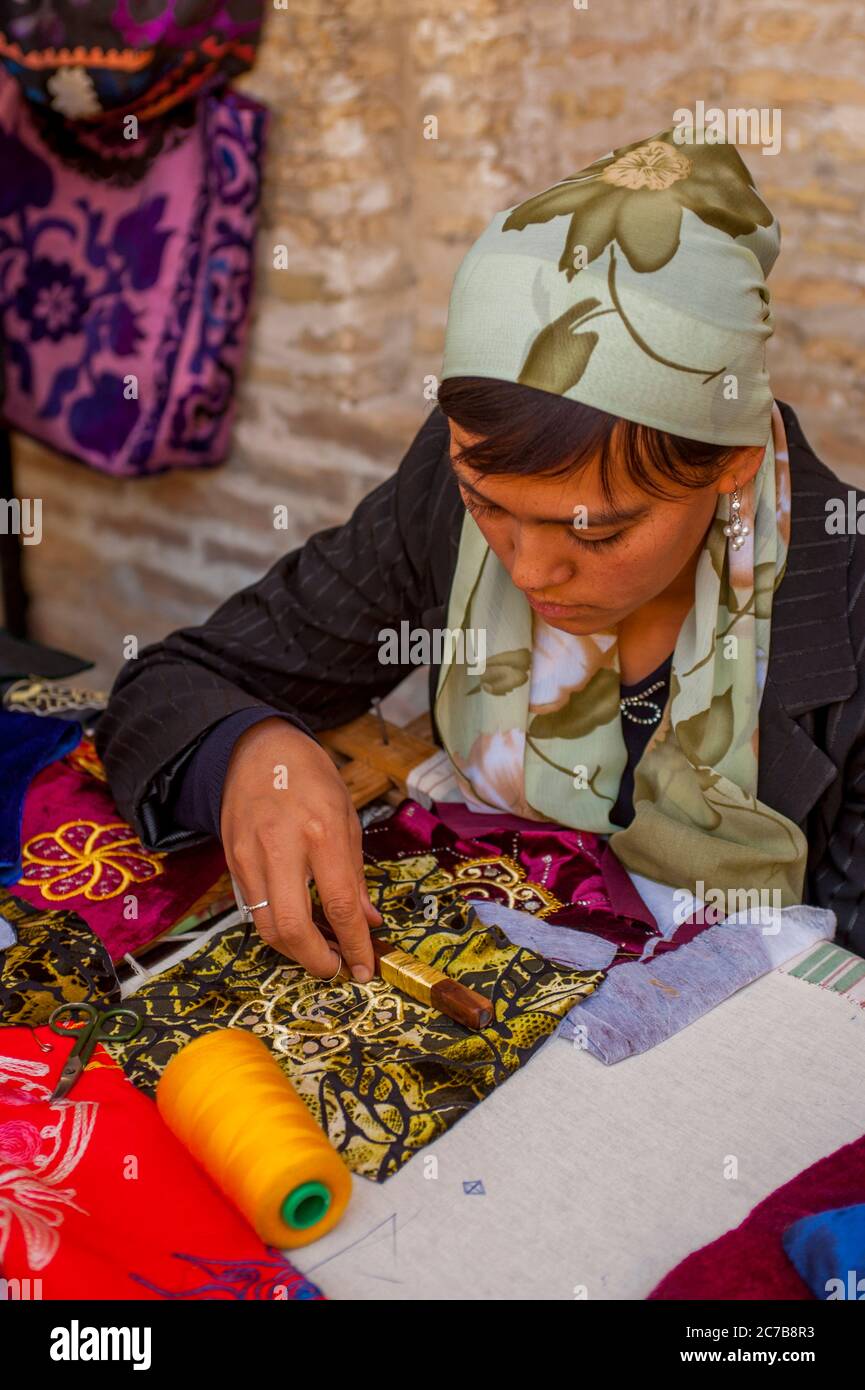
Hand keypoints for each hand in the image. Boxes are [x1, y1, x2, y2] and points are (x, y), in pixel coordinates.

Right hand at [220, 718, 380, 979]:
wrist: (258, 748)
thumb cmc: (309, 777)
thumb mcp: (347, 816)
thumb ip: (355, 873)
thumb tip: (368, 920)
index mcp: (322, 832)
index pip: (340, 904)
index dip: (355, 945)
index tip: (365, 967)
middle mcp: (282, 846)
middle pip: (293, 928)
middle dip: (316, 961)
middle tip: (336, 967)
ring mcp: (251, 855)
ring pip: (267, 926)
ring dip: (294, 950)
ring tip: (318, 949)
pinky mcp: (232, 860)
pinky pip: (253, 909)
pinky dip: (275, 926)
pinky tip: (295, 924)